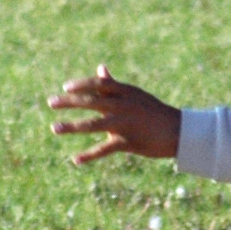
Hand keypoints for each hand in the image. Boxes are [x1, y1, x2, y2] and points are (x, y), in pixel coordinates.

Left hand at [48, 65, 180, 164]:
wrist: (178, 132)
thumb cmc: (154, 112)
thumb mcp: (135, 95)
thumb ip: (114, 85)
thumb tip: (100, 69)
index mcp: (126, 92)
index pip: (99, 85)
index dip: (82, 85)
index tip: (66, 88)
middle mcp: (124, 106)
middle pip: (92, 101)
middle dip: (70, 102)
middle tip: (51, 102)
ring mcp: (125, 124)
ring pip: (94, 124)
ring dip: (73, 126)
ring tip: (54, 128)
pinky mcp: (128, 142)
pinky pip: (105, 149)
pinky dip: (89, 155)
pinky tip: (75, 160)